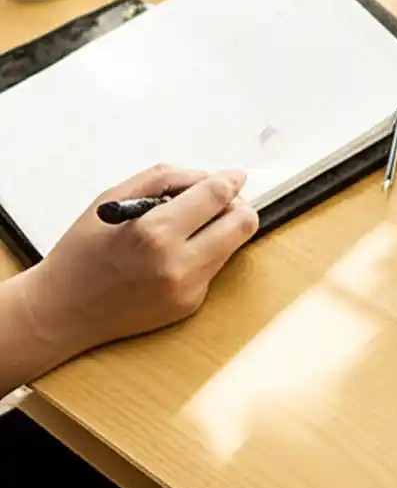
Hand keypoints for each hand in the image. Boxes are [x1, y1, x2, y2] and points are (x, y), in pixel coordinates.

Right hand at [23, 164, 258, 358]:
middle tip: (217, 201)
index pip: (217, 197)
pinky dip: (203, 254)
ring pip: (234, 245)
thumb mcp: (112, 200)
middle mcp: (177, 264)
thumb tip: (207, 176)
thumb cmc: (82, 252)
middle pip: (243, 223)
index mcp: (154, 232)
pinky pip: (214, 267)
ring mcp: (188, 289)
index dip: (230, 181)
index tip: (234, 176)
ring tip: (190, 226)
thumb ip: (163, 179)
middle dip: (235, 205)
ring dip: (221, 229)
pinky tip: (173, 255)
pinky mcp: (190, 305)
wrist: (62, 311)